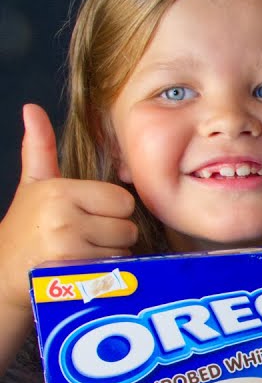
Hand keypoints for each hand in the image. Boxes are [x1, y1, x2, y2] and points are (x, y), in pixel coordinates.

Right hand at [0, 103, 136, 313]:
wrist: (4, 273)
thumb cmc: (27, 227)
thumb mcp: (33, 184)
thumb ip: (40, 148)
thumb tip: (32, 109)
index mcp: (59, 191)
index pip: (122, 200)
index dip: (111, 211)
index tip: (88, 216)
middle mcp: (63, 217)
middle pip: (127, 226)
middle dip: (113, 234)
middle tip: (84, 237)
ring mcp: (68, 247)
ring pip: (123, 249)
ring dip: (110, 254)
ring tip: (81, 252)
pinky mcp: (73, 274)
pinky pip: (115, 270)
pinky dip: (106, 273)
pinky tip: (83, 269)